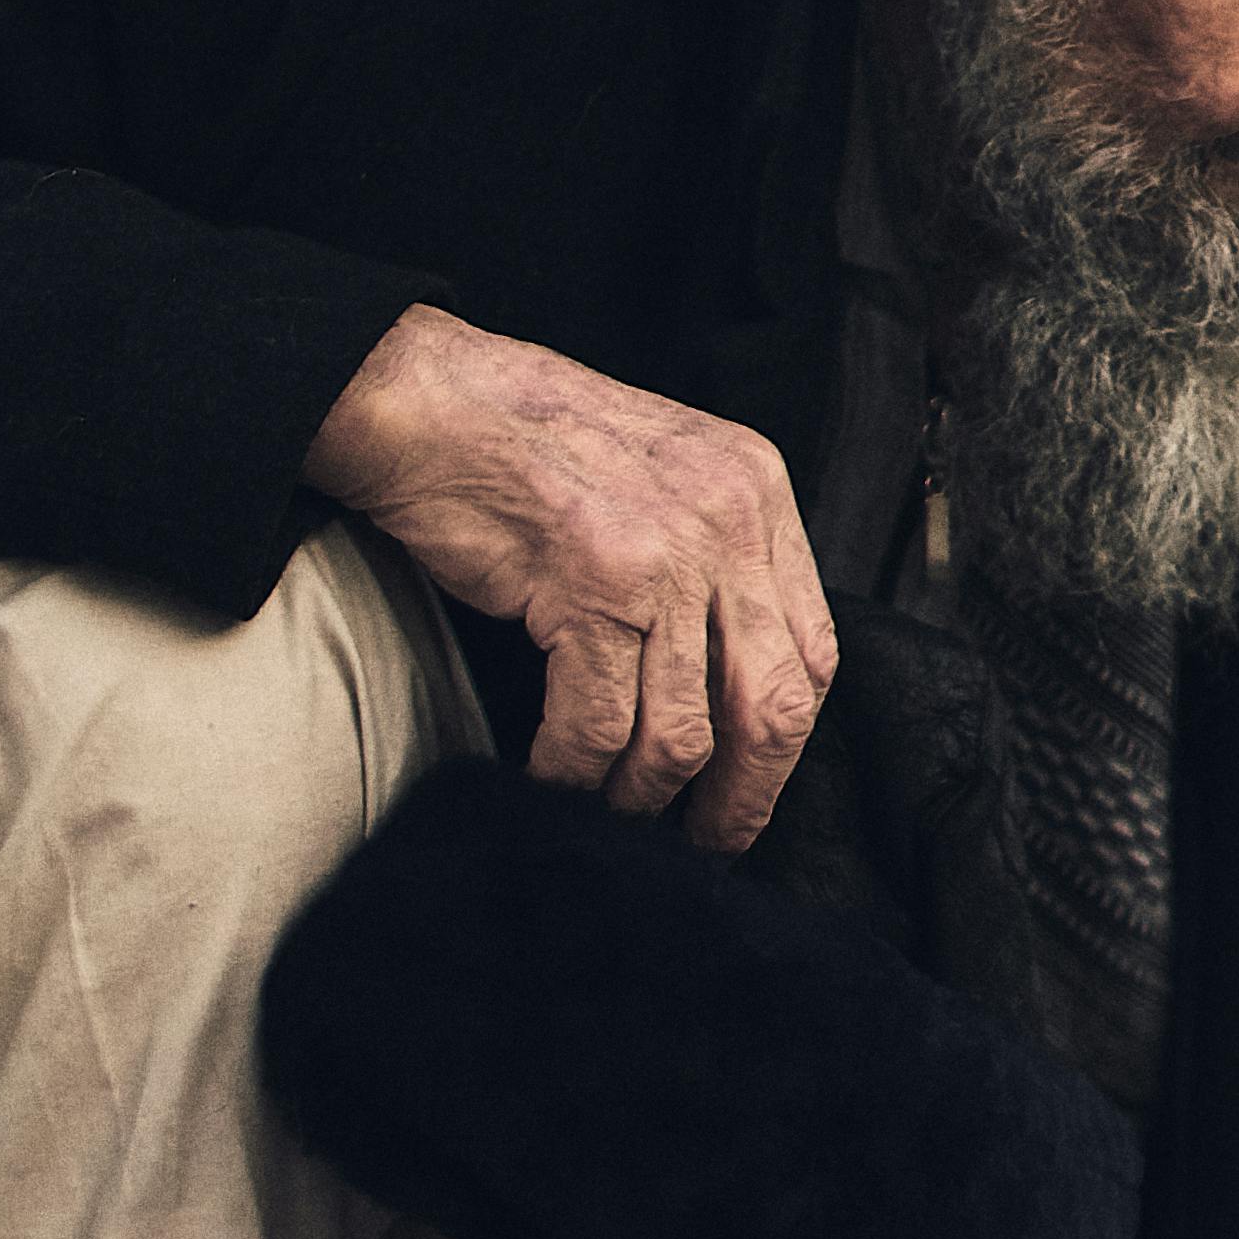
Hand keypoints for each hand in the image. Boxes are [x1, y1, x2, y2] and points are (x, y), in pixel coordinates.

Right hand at [306, 306, 836, 852]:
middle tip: (711, 840)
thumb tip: (729, 674)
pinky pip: (599, 723)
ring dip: (645, 792)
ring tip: (615, 811)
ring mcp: (663, 557)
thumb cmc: (526, 441)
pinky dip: (576, 769)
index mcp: (757, 493)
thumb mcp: (664, 474)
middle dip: (744, 795)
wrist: (426, 398)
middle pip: (774, 704)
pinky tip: (554, 777)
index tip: (756, 784)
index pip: (812, 648)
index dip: (785, 736)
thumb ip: (713, 555)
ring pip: (685, 731)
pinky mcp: (591, 586)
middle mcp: (727, 523)